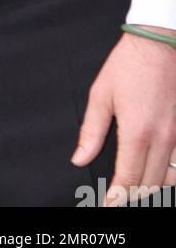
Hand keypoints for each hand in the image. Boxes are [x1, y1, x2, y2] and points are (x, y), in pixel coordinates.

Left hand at [72, 27, 175, 204]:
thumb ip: (91, 131)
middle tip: (117, 195)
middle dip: (133, 194)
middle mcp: (163, 138)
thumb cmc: (128, 66)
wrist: (158, 44)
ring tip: (136, 184)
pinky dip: (170, 173)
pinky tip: (158, 170)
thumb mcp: (101, 95)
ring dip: (153, 185)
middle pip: (150, 184)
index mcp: (137, 132)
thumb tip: (80, 158)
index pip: (127, 179)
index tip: (107, 204)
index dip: (116, 197)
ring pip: (170, 178)